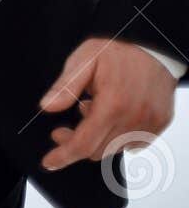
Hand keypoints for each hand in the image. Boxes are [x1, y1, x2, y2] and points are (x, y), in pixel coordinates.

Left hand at [38, 36, 175, 171]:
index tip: (50, 162)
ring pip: (115, 149)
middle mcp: (134, 118)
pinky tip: (111, 116)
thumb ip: (65, 87)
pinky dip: (118, 137)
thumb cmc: (118, 50)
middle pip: (98, 151)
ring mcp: (150, 123)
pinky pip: (134, 144)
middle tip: (63, 128)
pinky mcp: (160, 123)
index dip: (64, 155)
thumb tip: (47, 107)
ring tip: (92, 110)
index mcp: (113, 104)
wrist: (154, 45)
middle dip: (76, 144)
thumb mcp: (84, 60)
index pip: (84, 143)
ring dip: (98, 138)